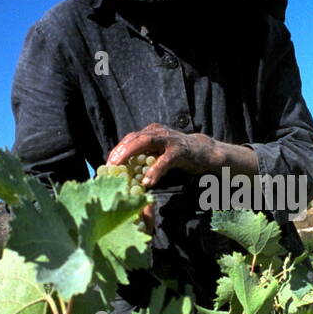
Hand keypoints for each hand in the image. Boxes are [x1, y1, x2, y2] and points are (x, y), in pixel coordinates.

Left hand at [107, 123, 254, 188]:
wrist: (205, 153)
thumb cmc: (179, 156)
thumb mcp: (158, 153)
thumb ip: (144, 157)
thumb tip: (125, 170)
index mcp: (152, 132)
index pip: (130, 138)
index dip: (117, 149)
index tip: (107, 163)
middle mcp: (158, 132)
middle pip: (134, 138)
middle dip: (120, 151)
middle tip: (110, 165)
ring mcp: (169, 139)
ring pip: (146, 143)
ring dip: (131, 156)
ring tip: (120, 169)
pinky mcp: (180, 151)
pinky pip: (164, 161)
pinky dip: (154, 171)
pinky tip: (147, 182)